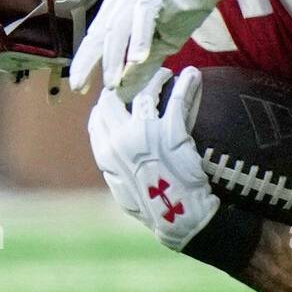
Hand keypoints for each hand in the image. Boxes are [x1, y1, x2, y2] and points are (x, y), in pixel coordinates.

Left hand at [71, 0, 233, 100]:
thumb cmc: (184, 6)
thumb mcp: (162, 43)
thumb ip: (142, 65)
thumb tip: (125, 91)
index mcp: (118, 7)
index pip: (97, 38)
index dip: (86, 62)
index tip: (80, 86)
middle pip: (100, 33)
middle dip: (88, 61)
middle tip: (80, 86)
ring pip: (119, 27)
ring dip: (114, 56)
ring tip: (112, 82)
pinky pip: (144, 14)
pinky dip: (140, 37)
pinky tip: (138, 58)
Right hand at [87, 66, 219, 251]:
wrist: (180, 218)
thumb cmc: (154, 208)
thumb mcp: (123, 190)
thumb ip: (114, 167)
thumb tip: (112, 153)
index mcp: (106, 155)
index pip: (98, 117)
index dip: (109, 103)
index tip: (120, 96)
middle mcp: (119, 139)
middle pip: (115, 97)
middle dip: (126, 83)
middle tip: (140, 77)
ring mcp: (144, 133)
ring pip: (144, 92)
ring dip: (156, 78)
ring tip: (166, 73)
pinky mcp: (170, 131)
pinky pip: (177, 99)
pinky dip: (187, 84)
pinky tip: (193, 75)